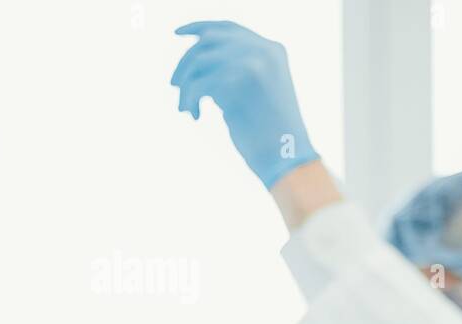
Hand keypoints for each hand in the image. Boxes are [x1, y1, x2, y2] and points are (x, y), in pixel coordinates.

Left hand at [171, 21, 317, 186]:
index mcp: (272, 50)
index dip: (200, 27)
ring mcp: (250, 64)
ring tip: (184, 106)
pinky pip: (197, 84)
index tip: (179, 33)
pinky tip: (194, 114)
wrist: (287, 158)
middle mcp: (263, 51)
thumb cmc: (273, 132)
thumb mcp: (262, 89)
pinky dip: (189, 99)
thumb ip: (239, 68)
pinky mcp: (235, 83)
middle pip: (207, 41)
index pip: (228, 29)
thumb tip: (201, 61)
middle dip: (185, 62)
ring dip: (185, 84)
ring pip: (198, 62)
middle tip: (174, 84)